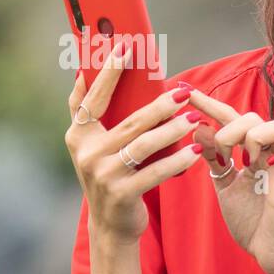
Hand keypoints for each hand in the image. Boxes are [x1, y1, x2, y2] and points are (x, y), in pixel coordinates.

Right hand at [65, 41, 207, 246]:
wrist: (110, 225)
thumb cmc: (110, 175)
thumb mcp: (93, 146)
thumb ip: (92, 114)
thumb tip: (88, 72)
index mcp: (77, 136)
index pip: (90, 98)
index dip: (106, 73)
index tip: (125, 48)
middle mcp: (86, 154)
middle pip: (128, 122)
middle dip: (159, 105)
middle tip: (184, 91)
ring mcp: (102, 175)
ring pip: (143, 145)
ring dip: (172, 130)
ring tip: (194, 119)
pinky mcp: (121, 194)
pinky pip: (154, 172)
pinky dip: (177, 160)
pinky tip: (195, 151)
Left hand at [185, 90, 273, 273]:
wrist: (266, 252)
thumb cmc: (249, 220)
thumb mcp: (224, 185)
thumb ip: (214, 158)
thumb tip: (198, 127)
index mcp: (251, 152)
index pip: (230, 119)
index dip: (209, 105)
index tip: (183, 93)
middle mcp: (270, 153)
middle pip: (254, 116)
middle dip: (230, 128)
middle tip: (221, 153)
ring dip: (256, 136)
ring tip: (245, 160)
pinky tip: (267, 165)